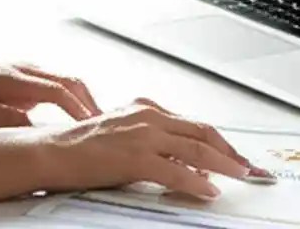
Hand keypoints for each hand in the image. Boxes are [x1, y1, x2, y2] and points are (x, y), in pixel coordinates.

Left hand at [0, 54, 101, 126]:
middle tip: (106, 128)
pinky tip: (81, 116)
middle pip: (71, 81)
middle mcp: (25, 69)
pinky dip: (77, 97)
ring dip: (87, 100)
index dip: (77, 109)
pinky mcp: (30, 74)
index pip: (56, 90)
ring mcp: (29, 69)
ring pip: (69, 80)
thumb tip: (29, 126)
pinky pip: (60, 83)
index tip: (91, 127)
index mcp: (11, 77)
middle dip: (91, 104)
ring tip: (99, 125)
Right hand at [36, 98, 273, 199]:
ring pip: (196, 149)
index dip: (219, 140)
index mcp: (145, 108)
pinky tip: (208, 190)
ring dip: (223, 164)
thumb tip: (185, 161)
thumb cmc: (81, 147)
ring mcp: (142, 134)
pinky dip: (196, 182)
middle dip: (229, 151)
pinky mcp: (134, 157)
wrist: (51, 151)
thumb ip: (153, 142)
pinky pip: (176, 171)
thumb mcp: (123, 135)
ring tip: (239, 176)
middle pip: (202, 132)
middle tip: (247, 166)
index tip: (235, 154)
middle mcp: (147, 115)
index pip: (193, 123)